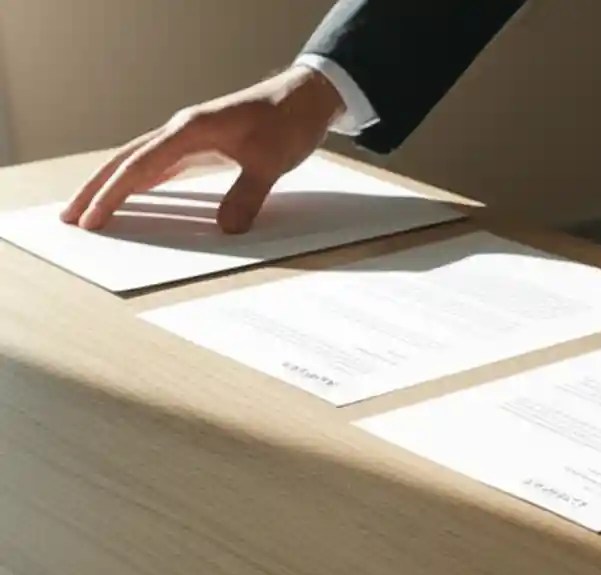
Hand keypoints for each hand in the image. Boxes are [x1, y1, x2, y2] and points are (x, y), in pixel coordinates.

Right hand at [61, 66, 342, 233]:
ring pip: (138, 160)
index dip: (113, 195)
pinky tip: (131, 194)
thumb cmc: (288, 122)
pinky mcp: (200, 143)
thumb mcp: (272, 162)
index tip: (93, 219)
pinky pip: (160, 163)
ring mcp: (188, 135)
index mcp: (190, 130)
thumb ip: (247, 195)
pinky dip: (140, 180)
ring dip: (112, 183)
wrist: (305, 97)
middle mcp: (182, 129)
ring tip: (88, 210)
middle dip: (95, 189)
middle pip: (125, 160)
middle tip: (70, 217)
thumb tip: (226, 228)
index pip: (140, 166)